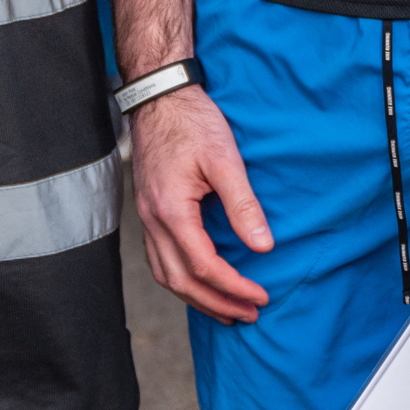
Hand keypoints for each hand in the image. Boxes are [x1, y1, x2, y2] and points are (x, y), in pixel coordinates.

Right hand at [130, 85, 273, 322]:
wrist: (160, 96)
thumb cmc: (192, 122)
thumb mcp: (225, 158)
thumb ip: (243, 205)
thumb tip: (263, 247)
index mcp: (172, 210)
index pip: (204, 267)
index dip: (234, 288)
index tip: (262, 296)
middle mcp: (153, 220)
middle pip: (181, 281)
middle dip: (217, 304)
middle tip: (250, 314)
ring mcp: (145, 217)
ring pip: (165, 275)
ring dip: (196, 298)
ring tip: (227, 310)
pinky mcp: (147, 210)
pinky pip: (158, 259)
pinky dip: (180, 280)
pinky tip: (199, 282)